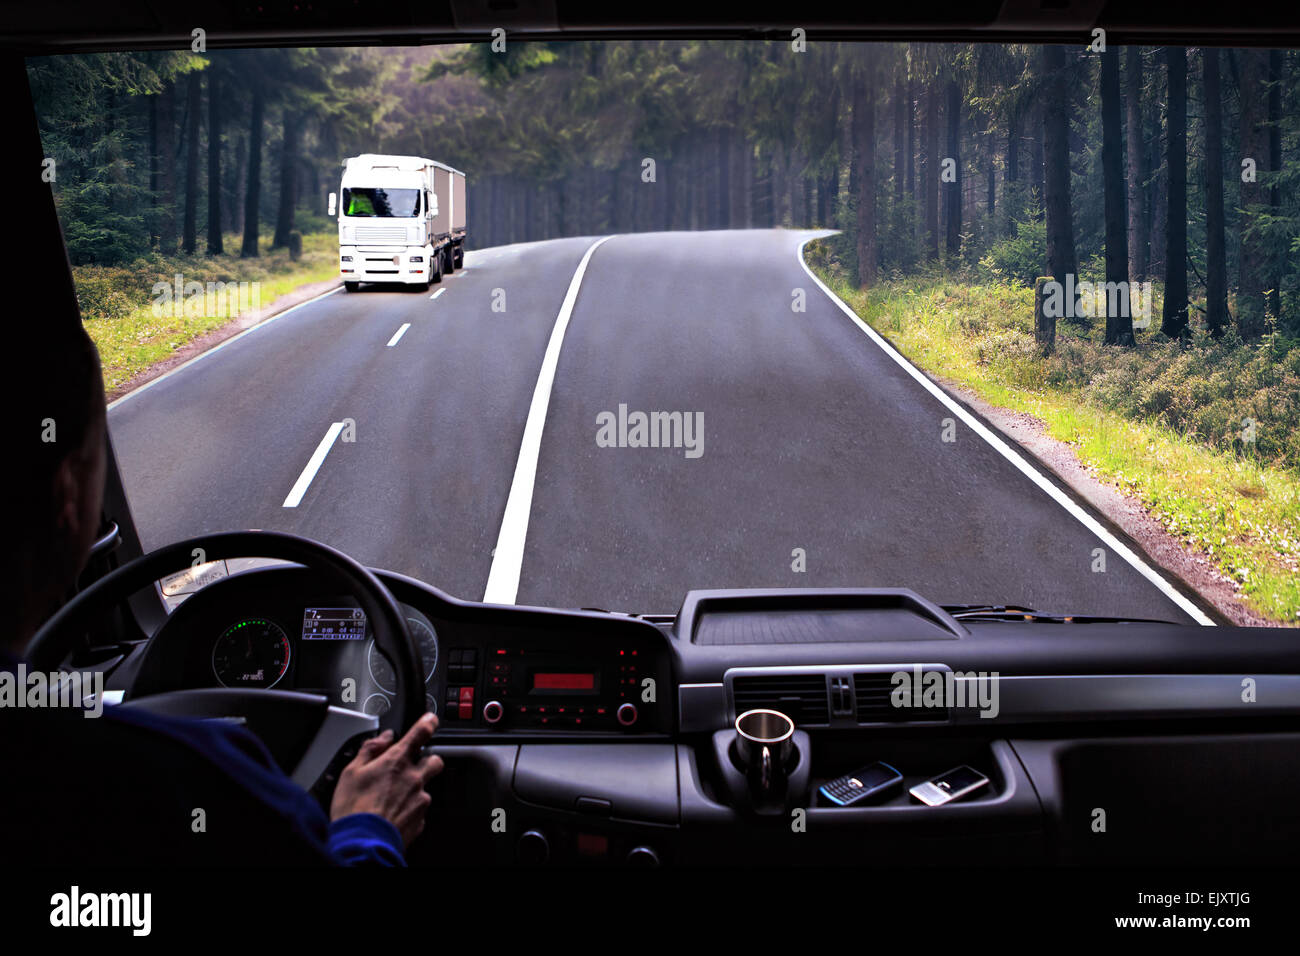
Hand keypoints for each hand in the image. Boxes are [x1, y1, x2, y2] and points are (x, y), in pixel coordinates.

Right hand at [330, 712, 443, 845]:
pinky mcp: (420, 820)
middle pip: (434, 760)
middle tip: (410, 766)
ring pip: (426, 787)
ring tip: (392, 798)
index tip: (431, 719)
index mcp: (397, 761)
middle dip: (426, 760)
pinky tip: (392, 813)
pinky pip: (420, 809)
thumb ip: (370, 750)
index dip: (428, 723)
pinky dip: (409, 809)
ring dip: (414, 788)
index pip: (421, 733)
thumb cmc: (353, 809)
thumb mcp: (351, 772)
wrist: (361, 843)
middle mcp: (414, 778)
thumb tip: (384, 738)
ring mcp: (420, 800)